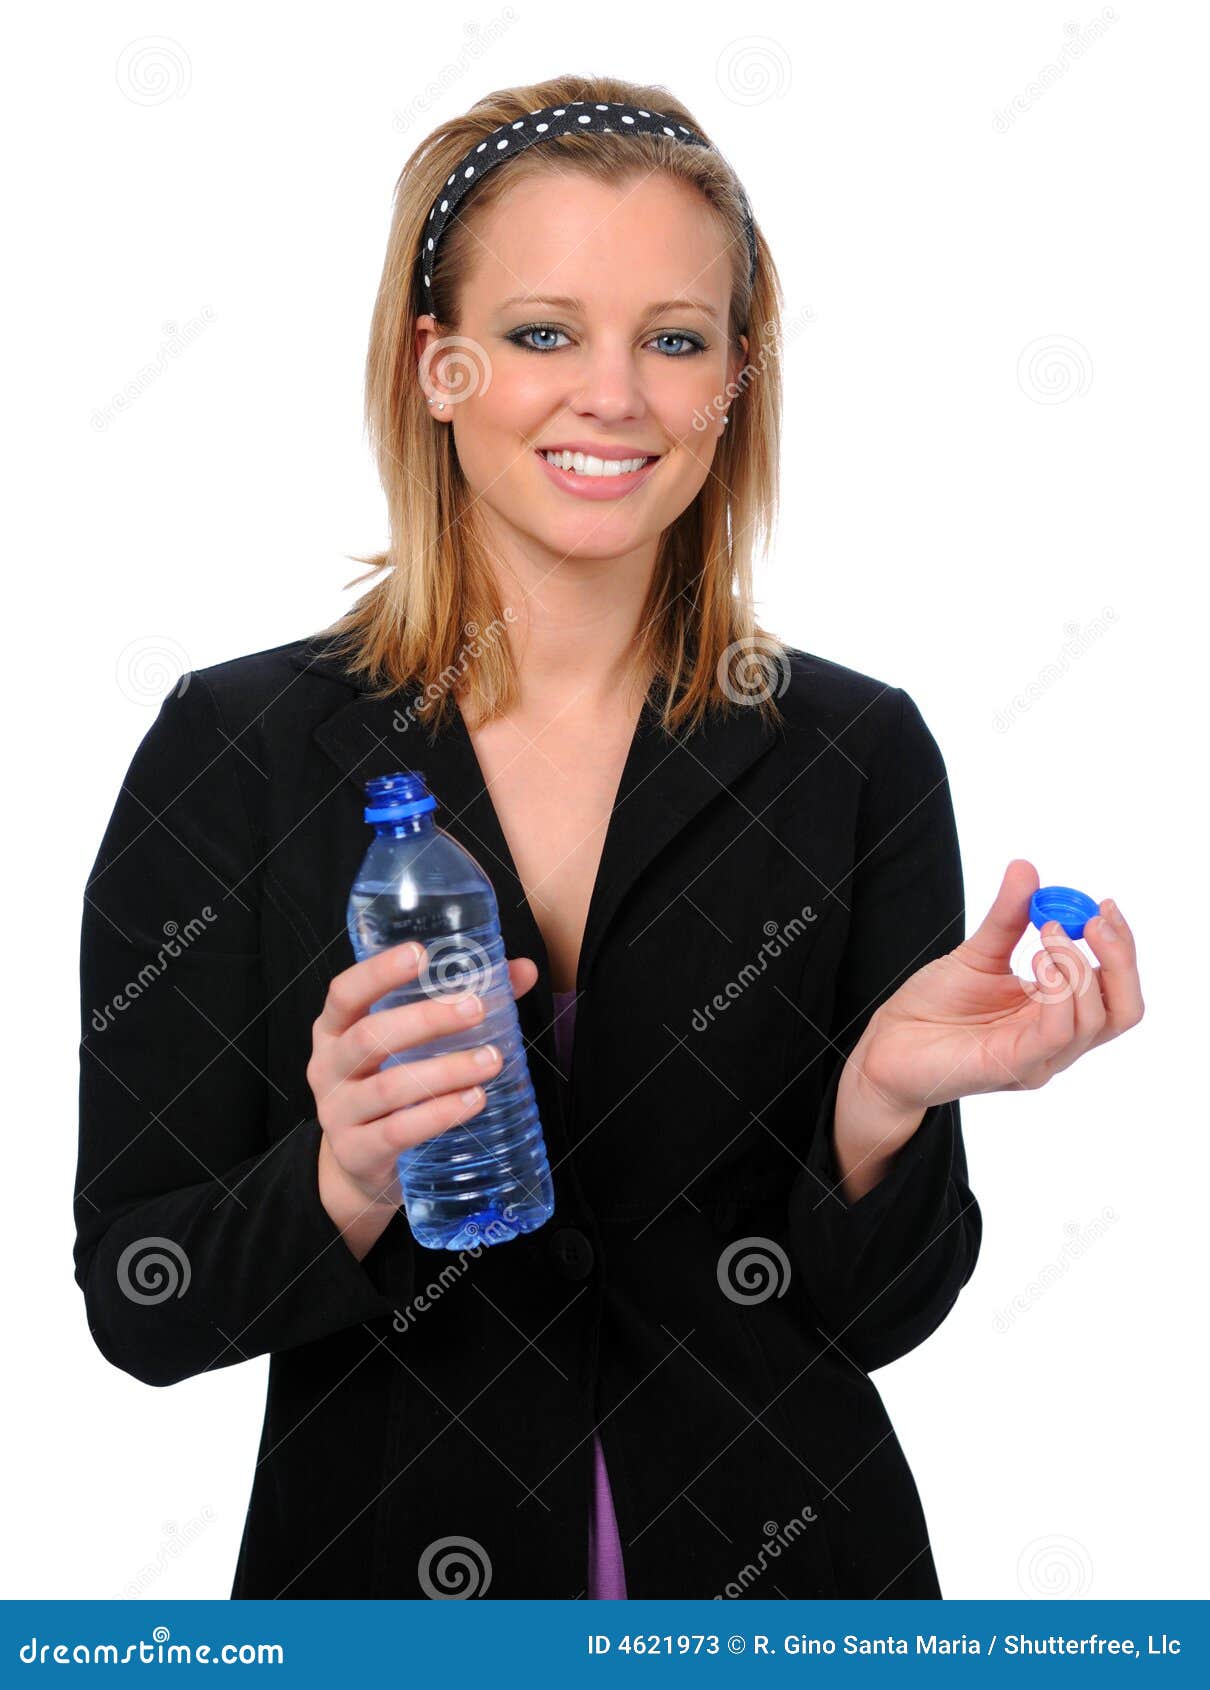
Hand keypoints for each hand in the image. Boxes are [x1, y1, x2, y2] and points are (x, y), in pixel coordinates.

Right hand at [309, 942, 538, 1215]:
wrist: (359, 1165)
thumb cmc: (390, 1084)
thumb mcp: (408, 1045)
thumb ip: (460, 1003)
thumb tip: (522, 970)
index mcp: (334, 1030)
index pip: (345, 993)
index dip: (378, 972)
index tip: (420, 954)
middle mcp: (328, 1068)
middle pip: (369, 1037)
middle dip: (425, 1020)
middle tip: (476, 1009)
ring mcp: (338, 1113)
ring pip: (390, 1087)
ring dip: (445, 1071)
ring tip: (491, 1061)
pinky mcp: (357, 1152)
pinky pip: (398, 1132)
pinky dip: (438, 1114)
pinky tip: (474, 1100)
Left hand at [850, 858, 1143, 1132]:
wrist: (890, 1045)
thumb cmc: (934, 1006)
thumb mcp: (977, 952)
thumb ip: (1008, 917)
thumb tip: (1026, 869)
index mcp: (1057, 1012)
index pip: (1115, 987)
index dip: (1121, 946)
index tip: (1104, 904)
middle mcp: (1058, 1040)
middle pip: (1123, 1008)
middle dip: (1119, 958)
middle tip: (1092, 918)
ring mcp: (1040, 1058)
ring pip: (1095, 1020)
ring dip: (1079, 967)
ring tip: (1048, 931)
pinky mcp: (1014, 1067)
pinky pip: (1057, 1034)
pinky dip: (1059, 994)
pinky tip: (1039, 961)